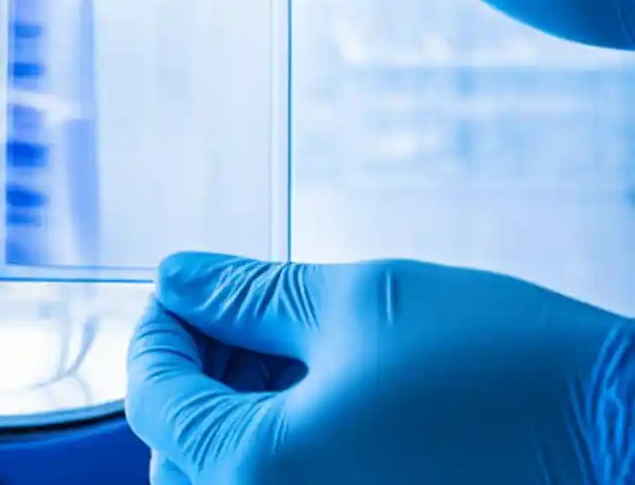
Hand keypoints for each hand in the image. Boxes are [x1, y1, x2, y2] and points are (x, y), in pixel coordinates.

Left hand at [126, 252, 634, 483]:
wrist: (630, 441)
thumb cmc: (508, 370)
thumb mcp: (359, 303)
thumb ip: (247, 295)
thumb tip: (178, 277)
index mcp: (261, 474)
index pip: (153, 399)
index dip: (157, 330)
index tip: (183, 289)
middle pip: (181, 453)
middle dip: (194, 375)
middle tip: (237, 318)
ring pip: (228, 481)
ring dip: (235, 412)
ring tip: (287, 349)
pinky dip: (278, 449)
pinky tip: (318, 395)